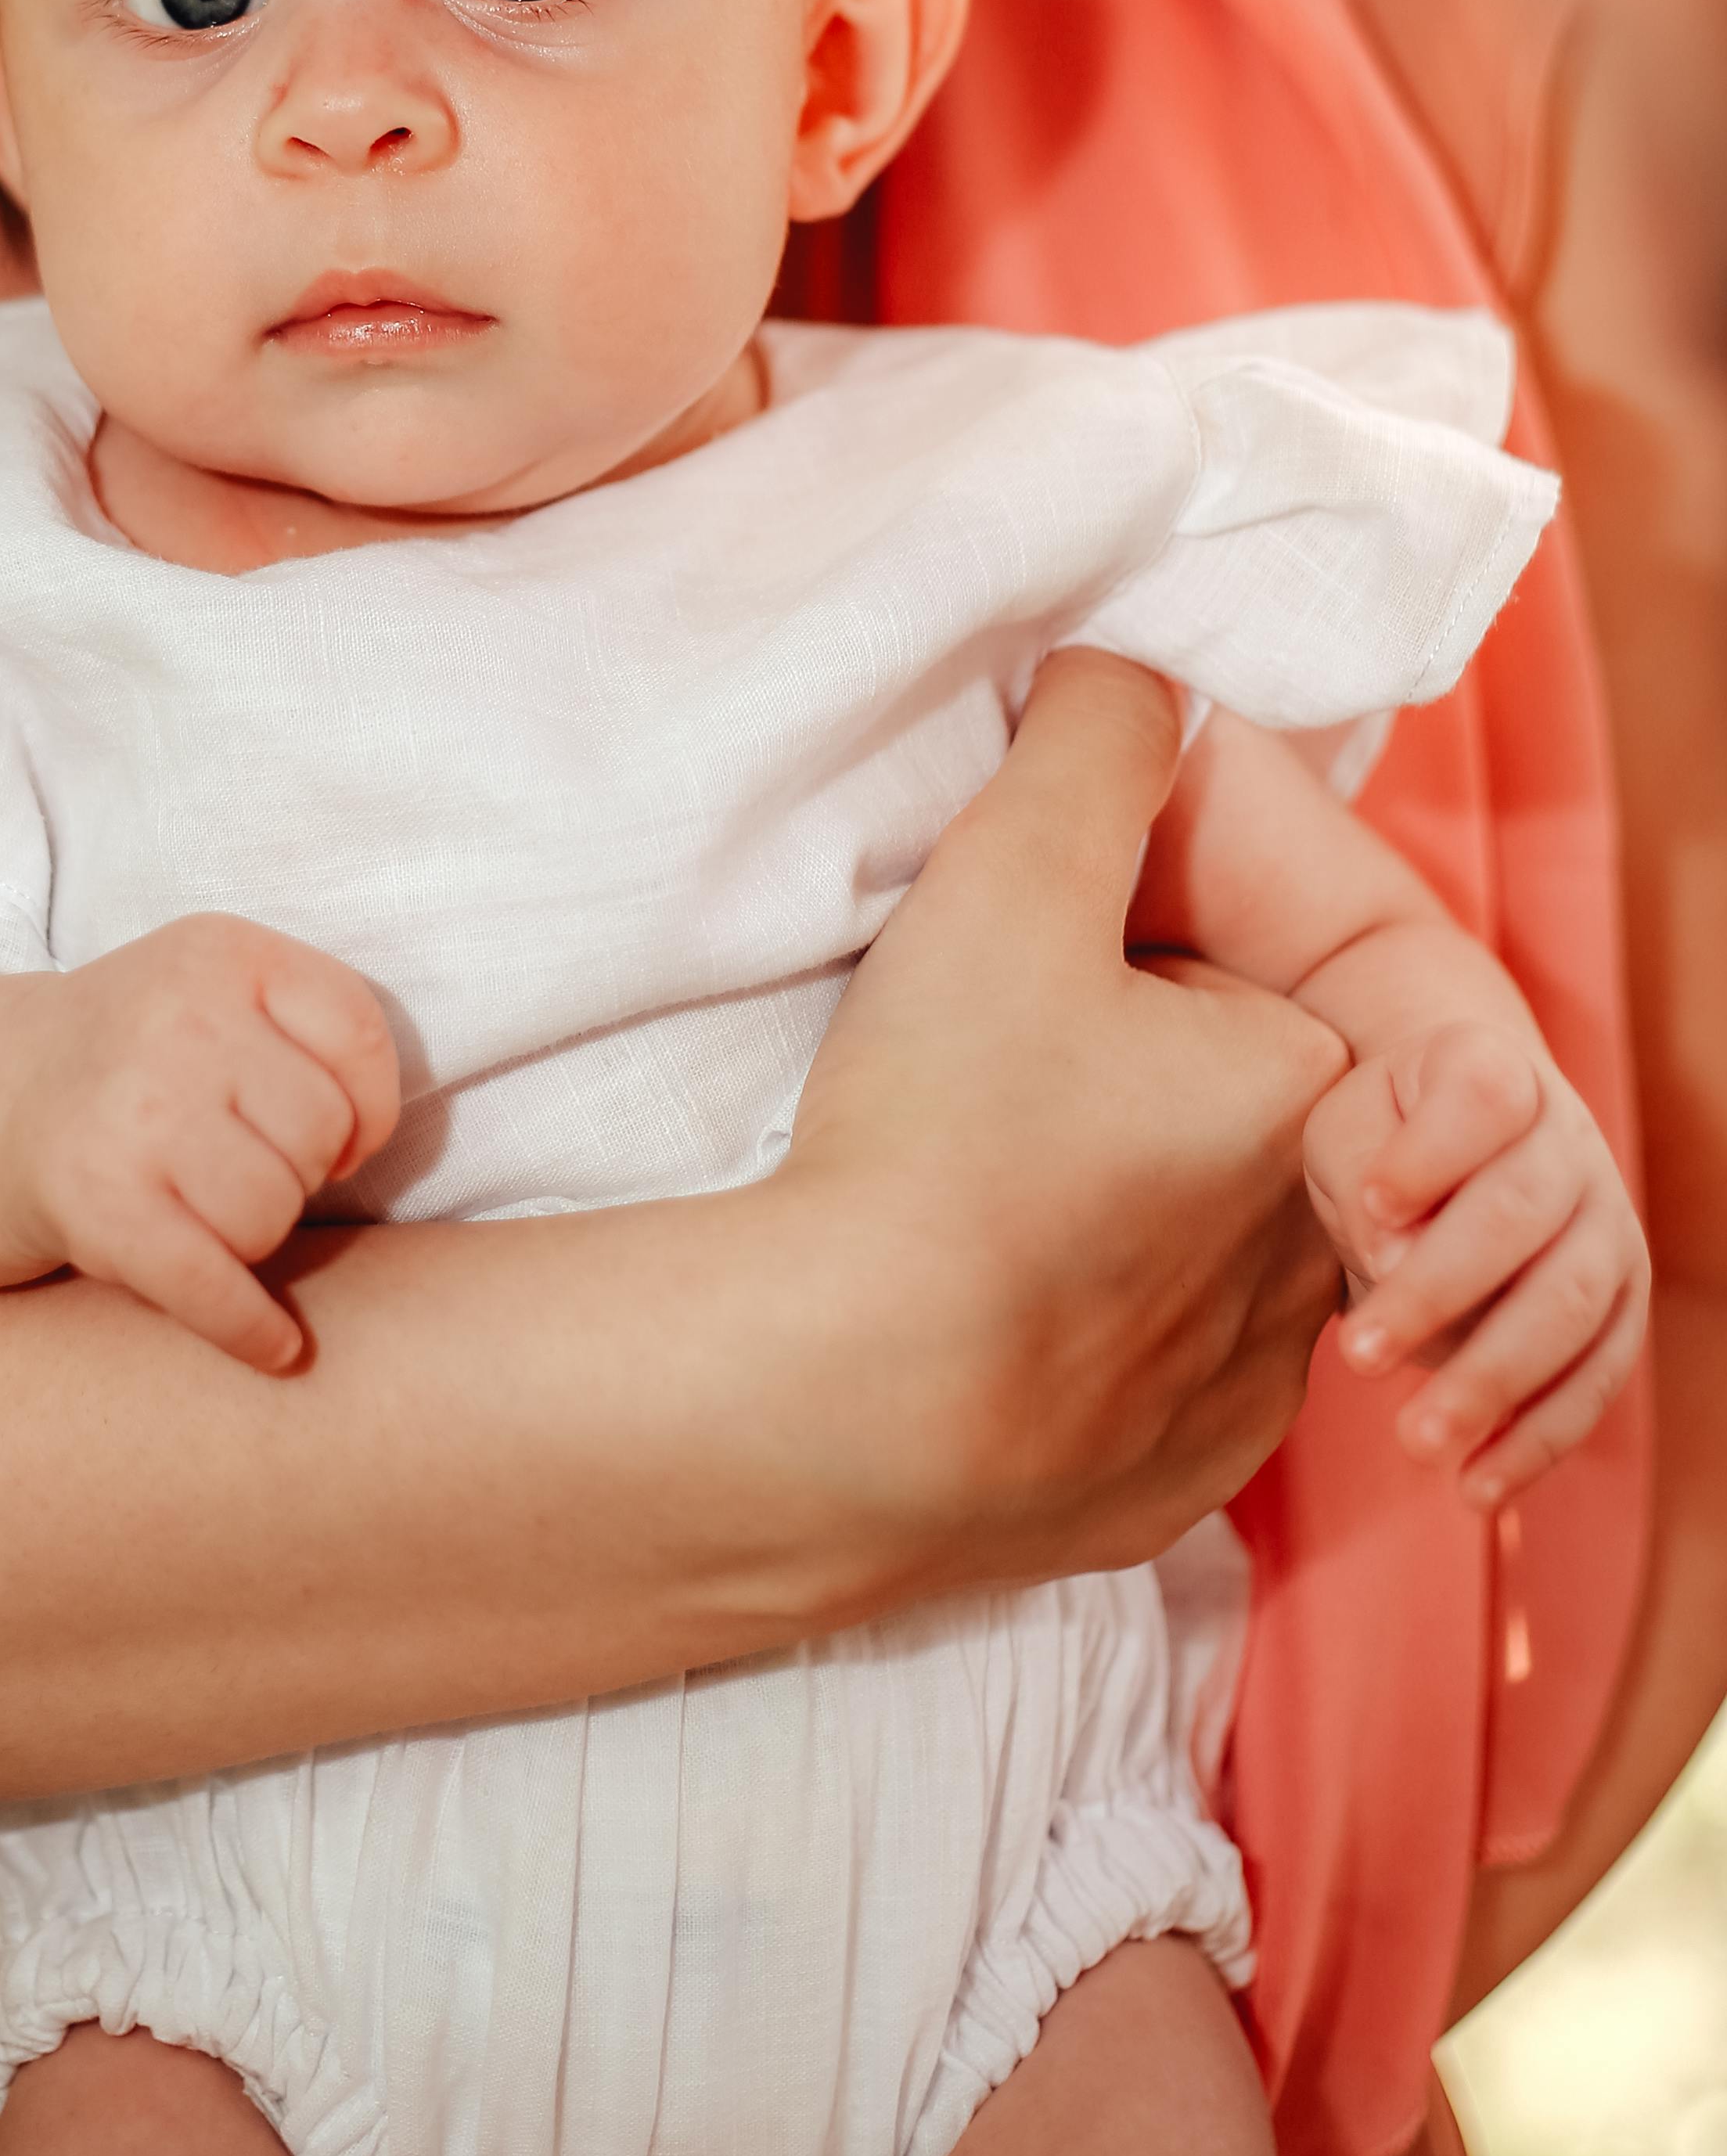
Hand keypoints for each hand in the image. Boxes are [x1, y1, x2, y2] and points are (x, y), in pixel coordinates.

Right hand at [0, 913, 398, 1369]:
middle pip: (319, 1133)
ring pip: (274, 1212)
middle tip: (242, 1166)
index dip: (371, 1105)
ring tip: (209, 1208)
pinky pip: (213, 1287)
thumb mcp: (224, 993)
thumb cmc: (152, 1058)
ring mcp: (133, 1113)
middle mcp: (175, 1020)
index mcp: (220, 952)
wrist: (3, 1099)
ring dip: (258, 1233)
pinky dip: (252, 1329)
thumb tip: (366, 1150)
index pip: (356, 1033)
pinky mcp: (99, 1206)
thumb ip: (318, 1034)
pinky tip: (276, 1347)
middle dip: (299, 1169)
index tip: (342, 1137)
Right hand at [776, 651, 1350, 1578]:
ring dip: (1094, 1225)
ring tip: (956, 1208)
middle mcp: (1306, 1258)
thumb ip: (1089, 741)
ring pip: (1176, 1260)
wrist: (849, 1403)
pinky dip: (1060, 1353)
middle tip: (971, 1091)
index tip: (1010, 1000)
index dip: (1103, 970)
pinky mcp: (1160, 1489)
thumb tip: (1133, 666)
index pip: (1218, 985)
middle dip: (1110, 1094)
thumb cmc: (941, 1135)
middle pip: (1203, 1120)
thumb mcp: (1009, 874)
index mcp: (1300, 1099)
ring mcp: (1239, 1394)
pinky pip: (1126, 1390)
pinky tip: (966, 1320)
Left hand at [1310, 1021, 1650, 1504]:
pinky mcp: (1620, 1308)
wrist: (1460, 1143)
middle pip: (1519, 1217)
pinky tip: (1476, 1488)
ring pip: (1566, 1309)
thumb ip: (1359, 1167)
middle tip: (1359, 1357)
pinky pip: (1594, 1381)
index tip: (1370, 1206)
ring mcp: (1608, 1228)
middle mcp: (1570, 1145)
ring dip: (1493, 1381)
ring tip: (1415, 1440)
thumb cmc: (1383, 1138)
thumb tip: (1396, 1259)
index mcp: (1496, 1073)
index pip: (1480, 1099)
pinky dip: (1538, 1440)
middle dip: (1440, 1295)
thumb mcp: (1342, 1124)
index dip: (1431, 1154)